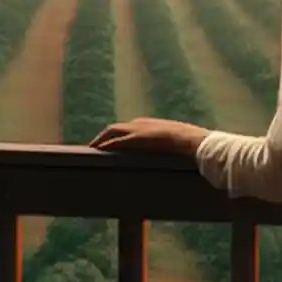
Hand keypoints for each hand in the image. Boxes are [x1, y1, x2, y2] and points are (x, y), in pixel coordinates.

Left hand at [89, 117, 209, 156]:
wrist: (190, 140)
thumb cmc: (187, 143)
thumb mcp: (175, 144)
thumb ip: (168, 148)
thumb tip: (171, 157)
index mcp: (148, 124)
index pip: (127, 127)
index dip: (116, 135)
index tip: (110, 143)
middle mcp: (140, 123)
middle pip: (115, 128)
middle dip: (104, 136)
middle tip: (94, 146)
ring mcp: (137, 130)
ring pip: (112, 131)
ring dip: (100, 139)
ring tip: (92, 149)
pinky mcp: (136, 138)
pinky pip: (116, 141)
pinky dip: (106, 145)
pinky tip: (98, 151)